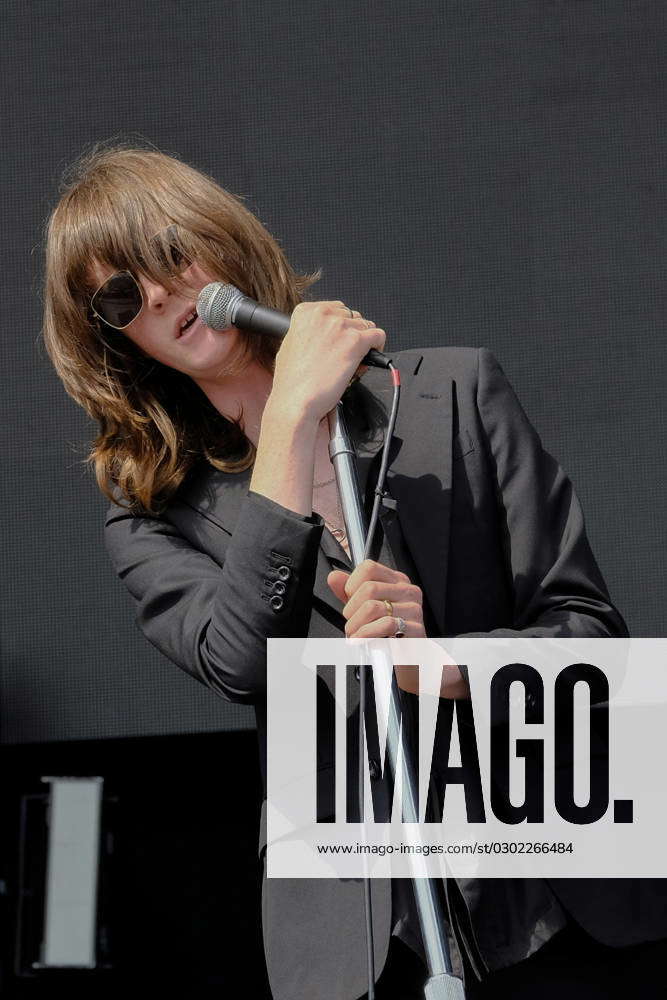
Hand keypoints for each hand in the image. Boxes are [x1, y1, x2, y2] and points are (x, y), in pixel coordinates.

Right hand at [270, 301, 385, 423]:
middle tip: (345, 354)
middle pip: (353, 316)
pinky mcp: (356, 341)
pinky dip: (377, 348)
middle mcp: (323, 314)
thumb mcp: (290, 346)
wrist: (296, 401)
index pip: (336, 308)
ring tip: (353, 362)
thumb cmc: (292, 382)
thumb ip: (308, 332)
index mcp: (305, 312)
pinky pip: (378, 336)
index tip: (339, 339)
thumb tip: (324, 335)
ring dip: (364, 343)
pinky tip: (368, 359)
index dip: (341, 326)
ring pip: (367, 326)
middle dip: (352, 334)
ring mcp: (341, 326)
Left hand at [327, 559, 425, 639]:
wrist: (407, 657)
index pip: (369, 567)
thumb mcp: (363, 607)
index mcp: (396, 581)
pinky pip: (385, 625)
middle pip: (369, 588)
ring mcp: (413, 609)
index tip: (350, 600)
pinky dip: (366, 634)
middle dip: (351, 609)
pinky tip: (361, 639)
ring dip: (356, 624)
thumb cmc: (386, 632)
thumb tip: (334, 577)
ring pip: (373, 607)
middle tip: (351, 622)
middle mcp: (407, 591)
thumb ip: (348, 591)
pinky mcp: (416, 628)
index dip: (351, 584)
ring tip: (355, 633)